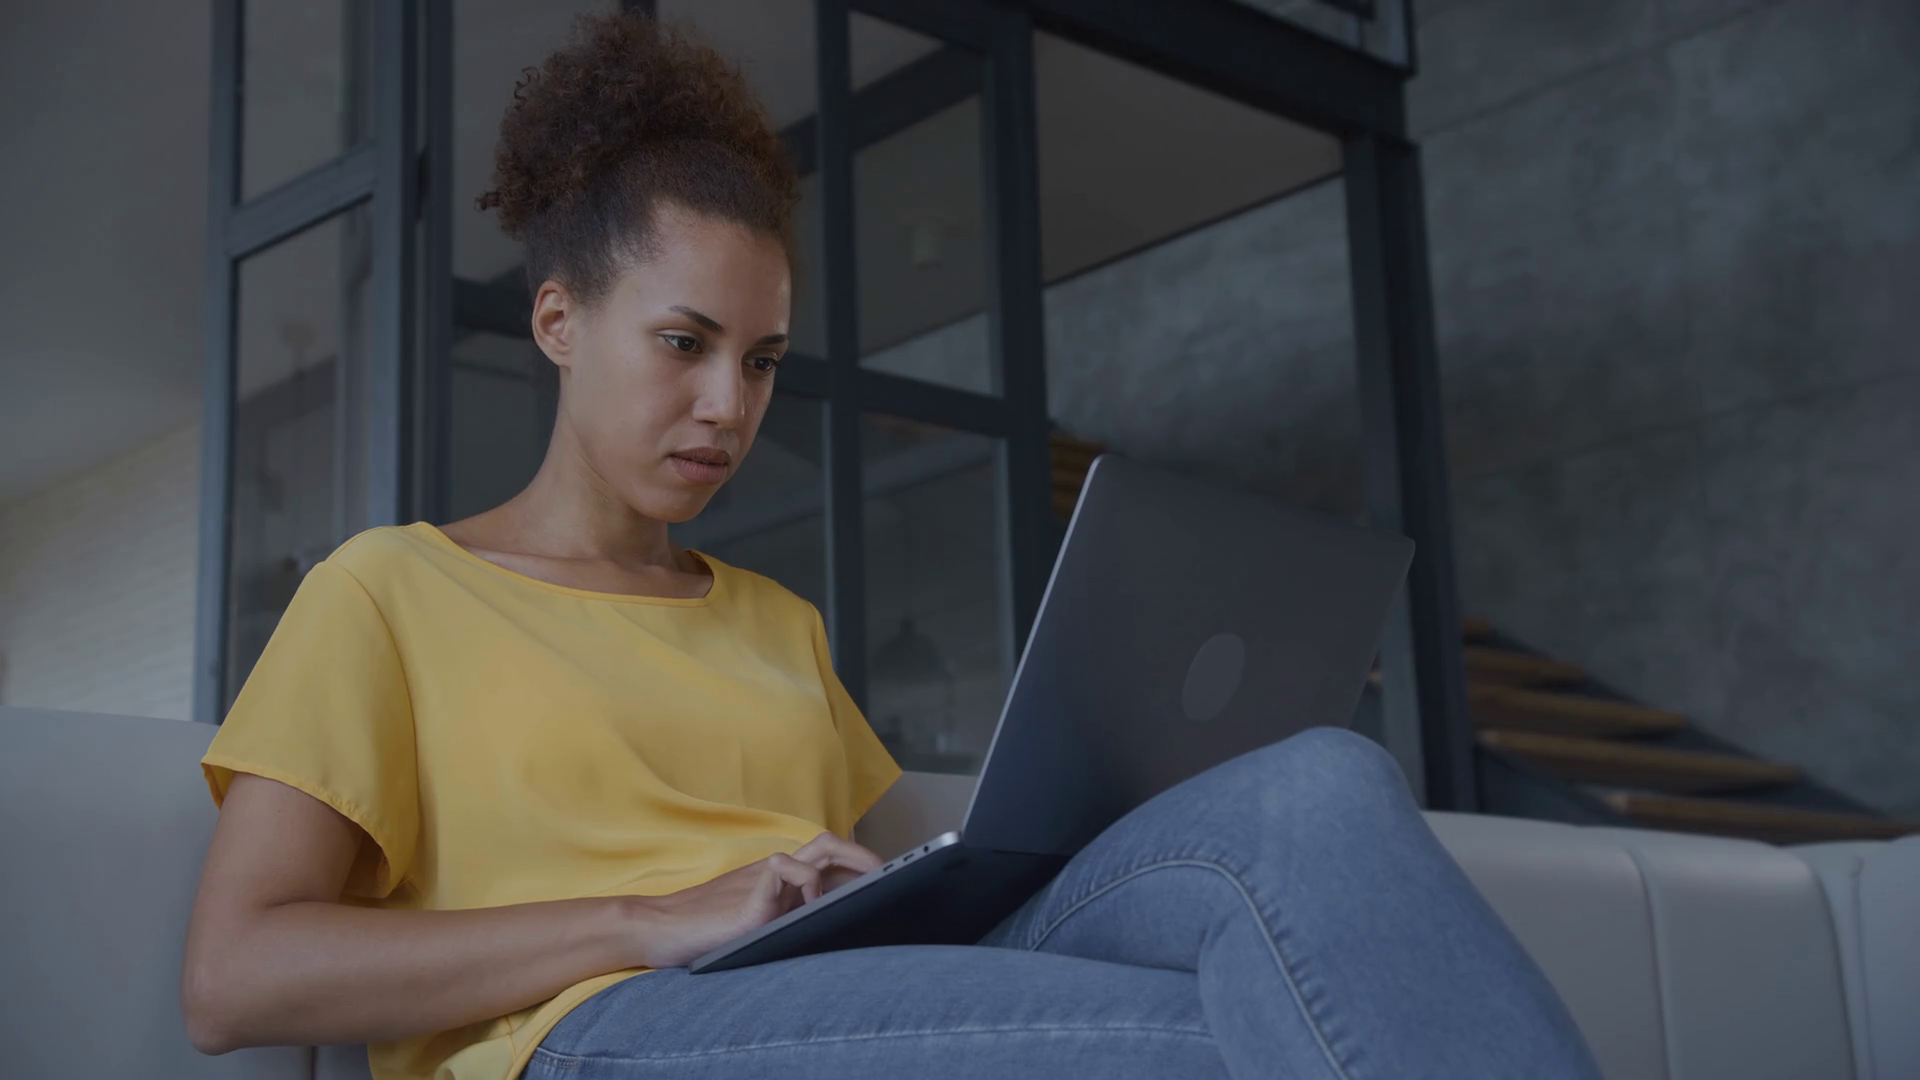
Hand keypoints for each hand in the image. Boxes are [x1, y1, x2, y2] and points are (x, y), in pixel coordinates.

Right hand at [627, 832, 882, 969]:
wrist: (659, 931)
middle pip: (830, 847)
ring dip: (854, 864)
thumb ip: (783, 923)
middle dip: (866, 858)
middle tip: (892, 876)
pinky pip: (792, 871)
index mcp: (776, 883)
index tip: (884, 881)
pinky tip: (812, 909)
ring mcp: (765, 879)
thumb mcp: (752, 928)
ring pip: (819, 851)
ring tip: (874, 884)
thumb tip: (831, 935)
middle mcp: (774, 874)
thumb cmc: (702, 935)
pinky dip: (810, 887)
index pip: (824, 863)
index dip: (856, 866)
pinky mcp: (754, 891)